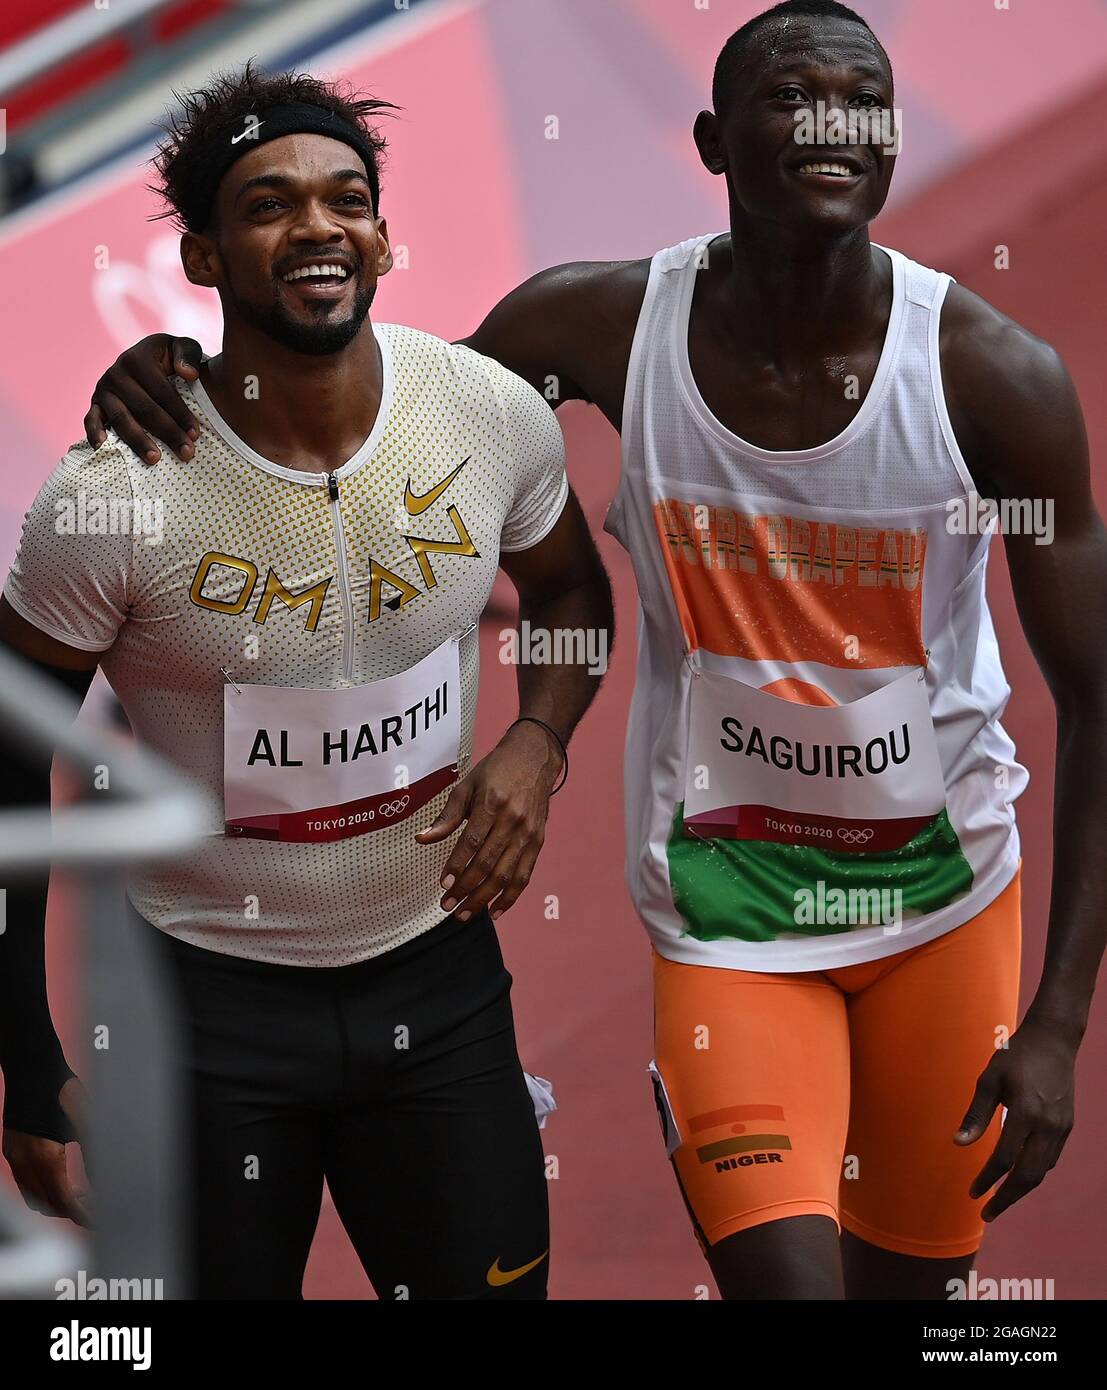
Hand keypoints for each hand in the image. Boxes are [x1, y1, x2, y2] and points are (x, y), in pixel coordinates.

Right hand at [2, 1076, 90, 1225]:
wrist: (32, 1064)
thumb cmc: (62, 1088)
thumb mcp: (86, 1120)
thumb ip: (94, 1152)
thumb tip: (106, 1179)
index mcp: (45, 1157)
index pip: (65, 1201)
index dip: (83, 1215)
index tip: (100, 1219)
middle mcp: (25, 1161)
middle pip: (48, 1204)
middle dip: (73, 1210)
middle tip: (97, 1206)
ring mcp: (15, 1155)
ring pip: (34, 1195)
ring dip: (57, 1201)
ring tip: (83, 1194)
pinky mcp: (12, 1147)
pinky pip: (26, 1181)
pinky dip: (45, 1188)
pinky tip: (64, 1178)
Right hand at [84, 335, 202, 464]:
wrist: (146, 360)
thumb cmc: (171, 359)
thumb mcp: (182, 348)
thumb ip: (189, 355)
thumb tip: (189, 375)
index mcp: (138, 359)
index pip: (162, 392)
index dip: (180, 414)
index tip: (196, 435)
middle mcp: (117, 372)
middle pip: (144, 408)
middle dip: (167, 432)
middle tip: (186, 453)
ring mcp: (104, 389)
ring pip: (121, 418)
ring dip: (138, 440)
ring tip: (154, 459)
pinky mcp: (95, 403)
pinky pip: (91, 419)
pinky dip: (94, 433)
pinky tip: (102, 448)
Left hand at [414, 720, 563, 921]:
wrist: (535, 758)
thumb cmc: (496, 770)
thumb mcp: (467, 785)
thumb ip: (447, 816)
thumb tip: (423, 838)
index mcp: (492, 804)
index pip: (472, 842)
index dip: (457, 866)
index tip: (444, 885)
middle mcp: (512, 821)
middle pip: (487, 863)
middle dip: (466, 889)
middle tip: (447, 906)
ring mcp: (527, 834)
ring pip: (505, 875)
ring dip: (484, 899)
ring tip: (465, 914)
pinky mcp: (537, 842)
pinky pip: (524, 876)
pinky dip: (510, 897)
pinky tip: (494, 911)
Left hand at [956, 1018, 1075, 1221]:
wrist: (1054, 1041)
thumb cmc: (1015, 1057)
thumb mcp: (989, 1080)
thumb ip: (976, 1114)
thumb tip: (958, 1144)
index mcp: (1023, 1112)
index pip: (1004, 1159)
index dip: (987, 1180)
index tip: (972, 1193)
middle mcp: (1046, 1125)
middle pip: (1027, 1175)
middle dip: (1007, 1199)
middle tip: (987, 1214)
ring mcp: (1060, 1128)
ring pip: (1041, 1171)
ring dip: (1021, 1189)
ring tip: (1001, 1199)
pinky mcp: (1067, 1126)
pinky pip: (1050, 1159)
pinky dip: (1034, 1172)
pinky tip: (1019, 1176)